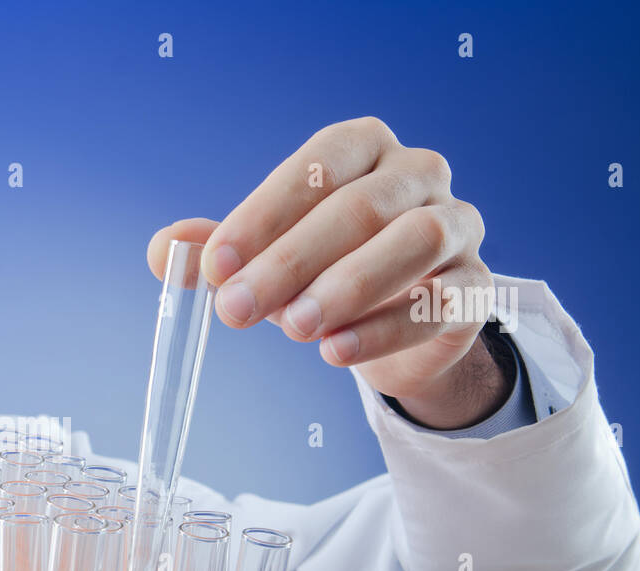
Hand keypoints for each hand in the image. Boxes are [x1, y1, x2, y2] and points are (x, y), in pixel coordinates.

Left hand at [148, 116, 508, 429]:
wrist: (393, 328)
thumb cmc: (323, 271)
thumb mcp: (266, 257)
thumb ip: (217, 250)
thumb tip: (164, 251)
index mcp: (363, 149)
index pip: (316, 167)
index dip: (262, 215)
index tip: (214, 265)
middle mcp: (418, 174)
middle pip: (359, 207)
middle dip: (289, 261)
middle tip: (236, 309)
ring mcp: (458, 226)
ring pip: (415, 242)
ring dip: (348, 286)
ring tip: (294, 329)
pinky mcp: (475, 287)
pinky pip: (443, 301)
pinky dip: (387, 328)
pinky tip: (338, 352)